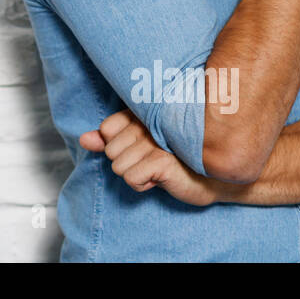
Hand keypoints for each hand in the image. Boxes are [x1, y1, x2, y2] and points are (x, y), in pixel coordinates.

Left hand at [79, 109, 222, 207]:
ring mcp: (156, 141)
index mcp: (144, 113)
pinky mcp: (162, 161)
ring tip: (158, 170)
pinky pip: (130, 178)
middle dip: (127, 162)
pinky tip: (161, 179)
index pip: (107, 128)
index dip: (117, 145)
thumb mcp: (139, 149)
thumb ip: (109, 142)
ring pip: (117, 166)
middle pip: (110, 150)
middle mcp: (149, 122)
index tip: (141, 148)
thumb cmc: (176, 161)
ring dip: (136, 175)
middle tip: (153, 161)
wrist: (216, 178)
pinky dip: (142, 185)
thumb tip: (83, 140)